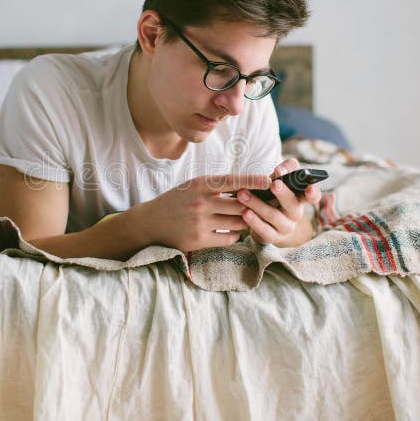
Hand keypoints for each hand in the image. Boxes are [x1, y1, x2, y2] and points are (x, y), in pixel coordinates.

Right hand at [136, 173, 271, 251]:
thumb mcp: (192, 187)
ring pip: (238, 222)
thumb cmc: (176, 202)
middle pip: (240, 204)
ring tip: (248, 218)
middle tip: (265, 205)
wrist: (150, 223)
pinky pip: (229, 237)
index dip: (252, 180)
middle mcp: (200, 202)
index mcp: (200, 185)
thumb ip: (215, 186)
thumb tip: (246, 186)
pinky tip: (232, 231)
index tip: (269, 180)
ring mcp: (200, 222)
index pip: (232, 180)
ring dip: (246, 221)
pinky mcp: (199, 240)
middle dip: (254, 205)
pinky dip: (235, 235)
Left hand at [236, 158, 321, 246]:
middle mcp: (296, 213)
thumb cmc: (274, 195)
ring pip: (274, 216)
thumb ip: (286, 169)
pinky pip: (264, 230)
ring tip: (242, 194)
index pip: (313, 196)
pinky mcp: (273, 237)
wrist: (266, 222)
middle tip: (274, 184)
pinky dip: (254, 221)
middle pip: (292, 205)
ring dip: (258, 204)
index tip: (310, 188)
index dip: (313, 193)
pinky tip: (245, 212)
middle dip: (283, 194)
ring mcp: (286, 227)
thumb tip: (280, 170)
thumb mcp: (281, 180)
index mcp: (300, 198)